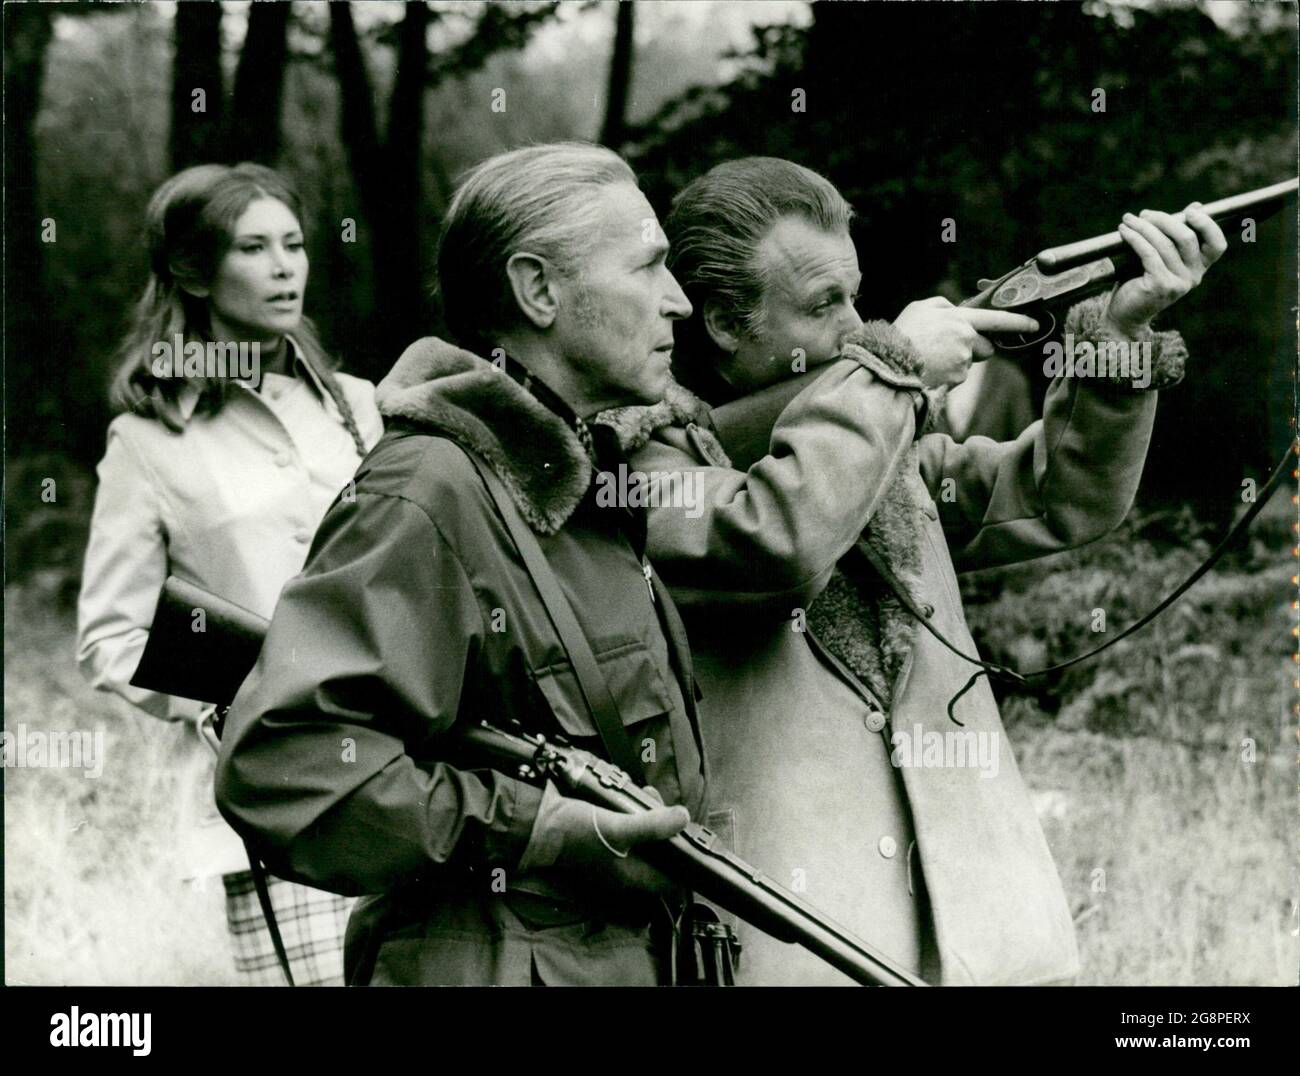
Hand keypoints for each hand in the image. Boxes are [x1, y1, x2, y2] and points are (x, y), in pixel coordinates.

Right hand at [547, 791, 689, 895]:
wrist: (536, 820)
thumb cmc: (574, 831)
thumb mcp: (617, 827)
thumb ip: (651, 825)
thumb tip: (683, 818)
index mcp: (629, 876)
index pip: (667, 882)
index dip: (682, 863)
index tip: (688, 838)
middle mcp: (622, 868)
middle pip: (656, 854)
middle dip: (664, 829)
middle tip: (663, 806)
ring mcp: (610, 852)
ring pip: (641, 837)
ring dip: (647, 816)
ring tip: (645, 794)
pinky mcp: (600, 836)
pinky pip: (624, 826)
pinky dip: (629, 811)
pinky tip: (627, 794)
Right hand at [893, 297, 1039, 389]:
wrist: (888, 364)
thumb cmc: (901, 335)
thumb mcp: (920, 308)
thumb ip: (944, 305)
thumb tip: (956, 309)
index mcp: (959, 318)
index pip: (996, 319)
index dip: (1018, 322)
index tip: (1035, 324)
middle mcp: (966, 339)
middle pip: (984, 347)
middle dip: (972, 349)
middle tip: (945, 349)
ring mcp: (963, 361)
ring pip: (968, 363)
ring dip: (955, 363)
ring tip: (930, 359)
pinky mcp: (957, 379)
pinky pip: (957, 377)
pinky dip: (946, 375)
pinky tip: (930, 370)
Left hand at [1106, 203, 1226, 335]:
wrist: (1124, 313)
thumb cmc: (1142, 279)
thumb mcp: (1163, 255)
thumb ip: (1178, 234)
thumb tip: (1196, 206)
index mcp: (1200, 268)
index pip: (1217, 244)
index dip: (1207, 224)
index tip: (1189, 211)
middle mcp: (1194, 277)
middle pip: (1187, 238)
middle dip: (1164, 220)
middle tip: (1143, 214)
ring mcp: (1179, 283)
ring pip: (1164, 244)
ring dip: (1143, 227)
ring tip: (1128, 220)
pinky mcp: (1160, 286)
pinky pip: (1148, 253)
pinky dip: (1135, 238)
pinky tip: (1124, 232)